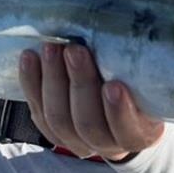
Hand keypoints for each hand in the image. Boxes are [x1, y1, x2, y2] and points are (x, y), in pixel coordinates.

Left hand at [19, 43, 163, 161]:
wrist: (113, 93)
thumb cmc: (136, 80)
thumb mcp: (144, 76)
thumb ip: (137, 65)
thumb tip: (143, 29)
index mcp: (139, 132)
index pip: (129, 131)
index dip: (119, 112)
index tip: (113, 86)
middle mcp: (108, 143)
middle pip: (88, 123)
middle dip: (80, 83)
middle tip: (75, 50)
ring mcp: (76, 140)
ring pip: (59, 119)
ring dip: (53, 79)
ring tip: (51, 48)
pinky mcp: (51, 129)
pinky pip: (37, 110)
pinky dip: (31, 82)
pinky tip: (29, 57)